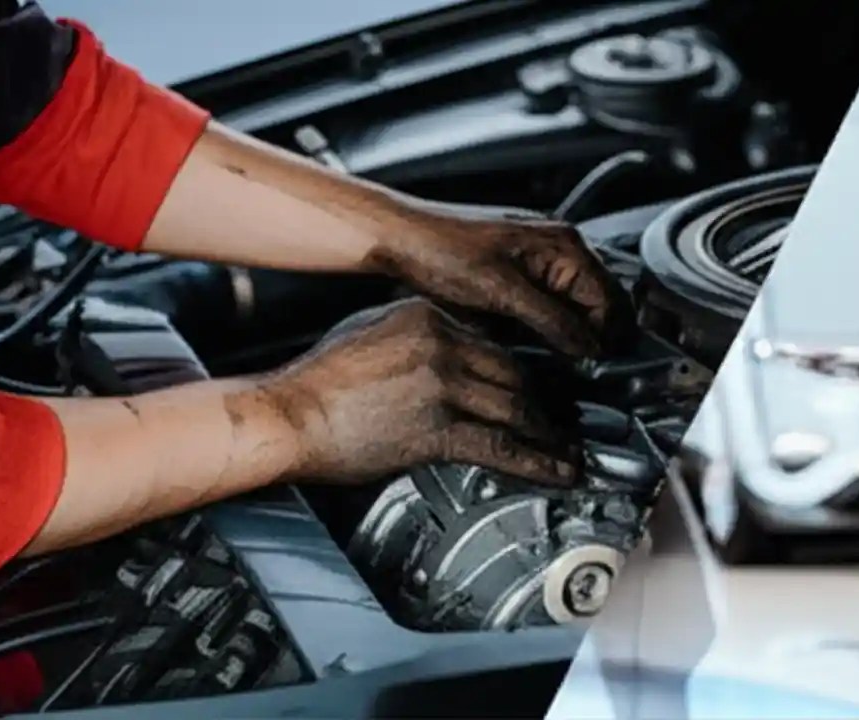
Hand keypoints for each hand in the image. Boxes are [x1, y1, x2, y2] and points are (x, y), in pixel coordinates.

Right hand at [258, 298, 581, 485]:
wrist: (288, 414)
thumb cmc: (321, 382)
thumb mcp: (373, 333)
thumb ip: (419, 337)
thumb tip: (453, 352)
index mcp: (428, 316)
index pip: (494, 342)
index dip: (524, 372)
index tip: (541, 389)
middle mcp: (441, 343)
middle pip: (515, 373)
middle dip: (546, 403)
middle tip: (565, 422)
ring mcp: (441, 385)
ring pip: (517, 408)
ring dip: (551, 435)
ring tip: (570, 451)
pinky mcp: (435, 428)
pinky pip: (501, 446)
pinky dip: (538, 462)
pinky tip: (558, 471)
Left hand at [368, 210, 635, 357]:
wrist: (398, 237)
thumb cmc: (441, 251)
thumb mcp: (502, 292)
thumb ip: (552, 321)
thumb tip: (589, 349)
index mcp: (562, 244)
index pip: (610, 299)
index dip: (608, 338)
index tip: (598, 370)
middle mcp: (557, 246)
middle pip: (598, 303)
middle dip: (595, 337)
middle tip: (584, 373)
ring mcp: (538, 258)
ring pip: (575, 306)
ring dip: (573, 335)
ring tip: (562, 366)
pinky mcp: (517, 270)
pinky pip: (551, 304)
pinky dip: (551, 327)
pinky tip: (537, 347)